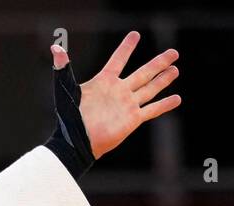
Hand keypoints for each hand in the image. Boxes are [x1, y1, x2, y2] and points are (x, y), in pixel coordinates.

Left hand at [53, 32, 180, 159]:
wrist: (76, 141)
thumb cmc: (69, 117)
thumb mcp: (65, 89)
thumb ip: (62, 68)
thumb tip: (55, 47)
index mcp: (104, 82)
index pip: (118, 60)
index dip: (126, 48)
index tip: (135, 35)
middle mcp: (118, 91)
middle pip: (143, 73)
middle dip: (158, 62)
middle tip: (174, 52)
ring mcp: (127, 105)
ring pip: (150, 88)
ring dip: (163, 79)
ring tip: (176, 69)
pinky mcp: (133, 119)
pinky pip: (152, 109)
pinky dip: (165, 104)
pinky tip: (177, 98)